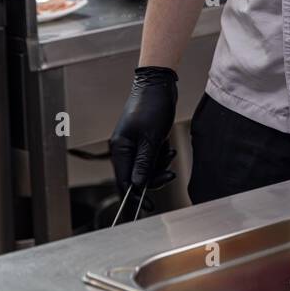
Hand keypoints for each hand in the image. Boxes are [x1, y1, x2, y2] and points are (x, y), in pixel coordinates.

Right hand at [110, 66, 178, 195]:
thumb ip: (144, 164)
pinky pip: (149, 156)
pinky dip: (159, 156)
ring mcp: (132, 143)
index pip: (124, 181)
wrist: (158, 84)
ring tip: (169, 152)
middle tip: (170, 174)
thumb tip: (138, 186)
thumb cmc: (152, 106)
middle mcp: (123, 147)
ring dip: (158, 165)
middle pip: (135, 176)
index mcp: (120, 149)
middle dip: (153, 178)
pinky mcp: (142, 139)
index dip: (135, 196)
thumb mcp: (151, 139)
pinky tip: (168, 147)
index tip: (146, 206)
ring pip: (144, 167)